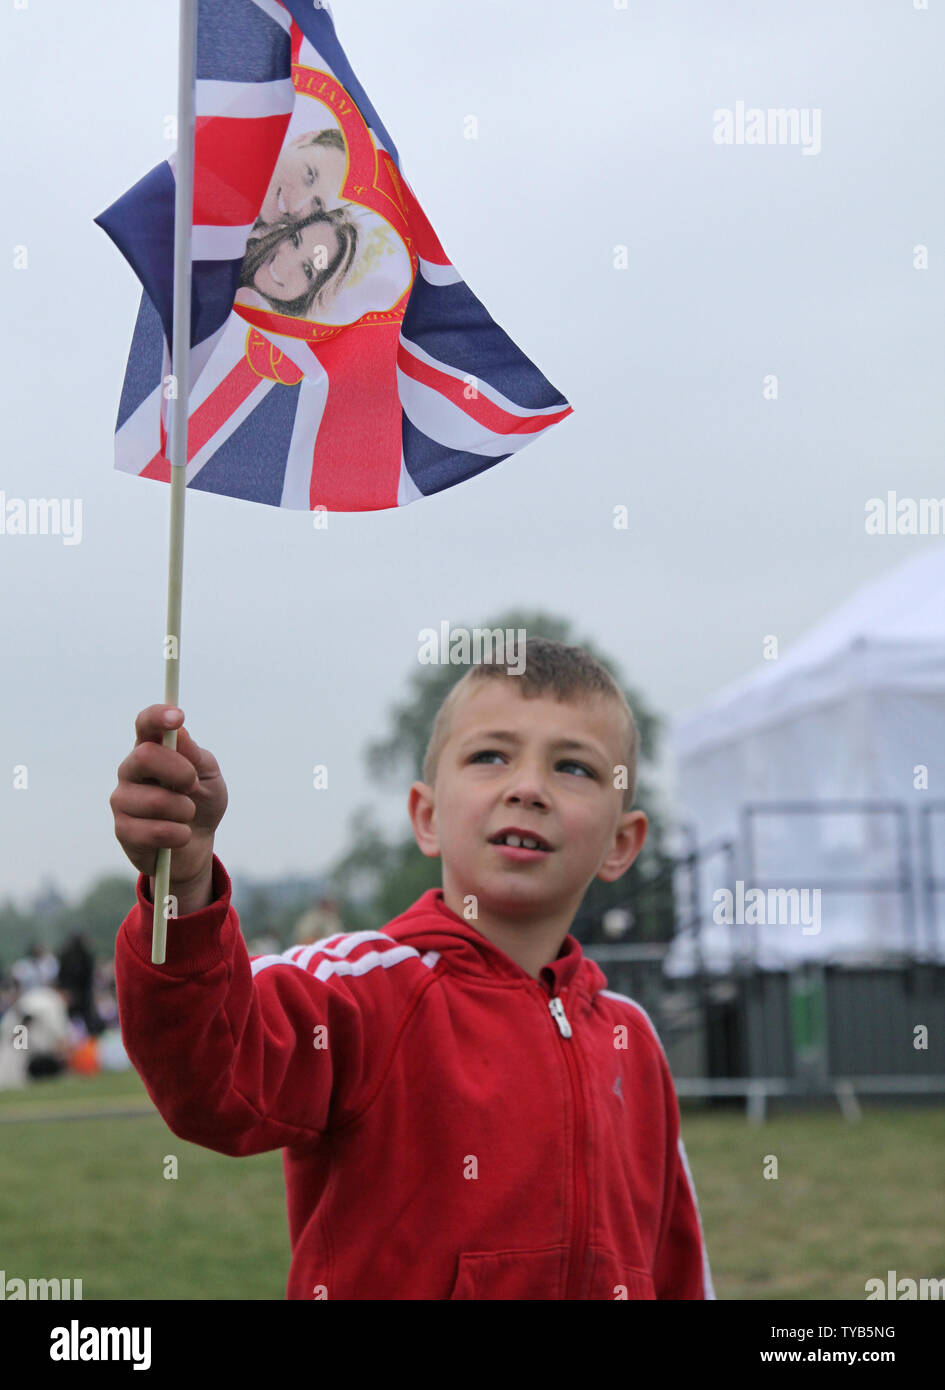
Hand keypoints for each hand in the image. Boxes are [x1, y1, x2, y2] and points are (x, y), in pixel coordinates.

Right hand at [111, 705, 228, 892]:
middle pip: (144, 756)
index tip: (178, 717)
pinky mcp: (123, 831)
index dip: (157, 716)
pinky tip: (180, 835)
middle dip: (179, 771)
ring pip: (154, 799)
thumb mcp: (210, 777)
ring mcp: (122, 800)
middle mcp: (131, 771)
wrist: (195, 846)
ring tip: (187, 816)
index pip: (145, 724)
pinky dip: (178, 834)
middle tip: (193, 784)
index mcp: (152, 749)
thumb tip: (180, 734)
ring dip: (184, 809)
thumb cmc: (201, 803)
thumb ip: (196, 757)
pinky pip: (154, 831)